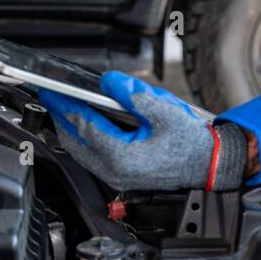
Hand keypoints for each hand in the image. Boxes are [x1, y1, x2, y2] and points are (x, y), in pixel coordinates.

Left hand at [36, 71, 249, 191]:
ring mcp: (116, 177)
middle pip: (74, 140)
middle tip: (52, 95)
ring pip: (79, 151)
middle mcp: (114, 171)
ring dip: (69, 128)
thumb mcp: (164, 110)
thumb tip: (108, 82)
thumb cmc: (190, 142)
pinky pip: (90, 157)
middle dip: (61, 116)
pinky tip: (83, 124)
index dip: (65, 104)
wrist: (208, 164)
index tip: (52, 90)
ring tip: (63, 106)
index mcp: (122, 156)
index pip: (83, 125)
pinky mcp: (120, 176)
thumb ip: (132, 94)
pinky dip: (82, 138)